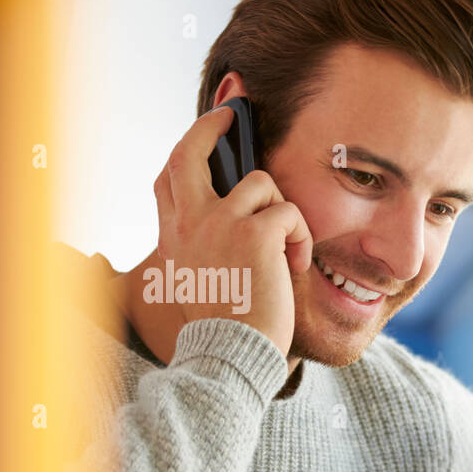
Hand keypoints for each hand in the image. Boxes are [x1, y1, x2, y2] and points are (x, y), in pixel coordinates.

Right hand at [152, 105, 311, 354]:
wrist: (233, 354)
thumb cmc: (228, 329)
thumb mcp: (204, 280)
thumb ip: (210, 245)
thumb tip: (238, 222)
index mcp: (176, 235)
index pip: (171, 176)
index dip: (189, 148)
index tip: (208, 131)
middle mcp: (190, 221)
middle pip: (192, 151)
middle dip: (214, 125)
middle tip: (235, 116)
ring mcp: (220, 222)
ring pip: (261, 182)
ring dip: (283, 211)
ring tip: (286, 250)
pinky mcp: (255, 232)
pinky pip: (290, 212)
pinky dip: (301, 237)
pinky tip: (294, 266)